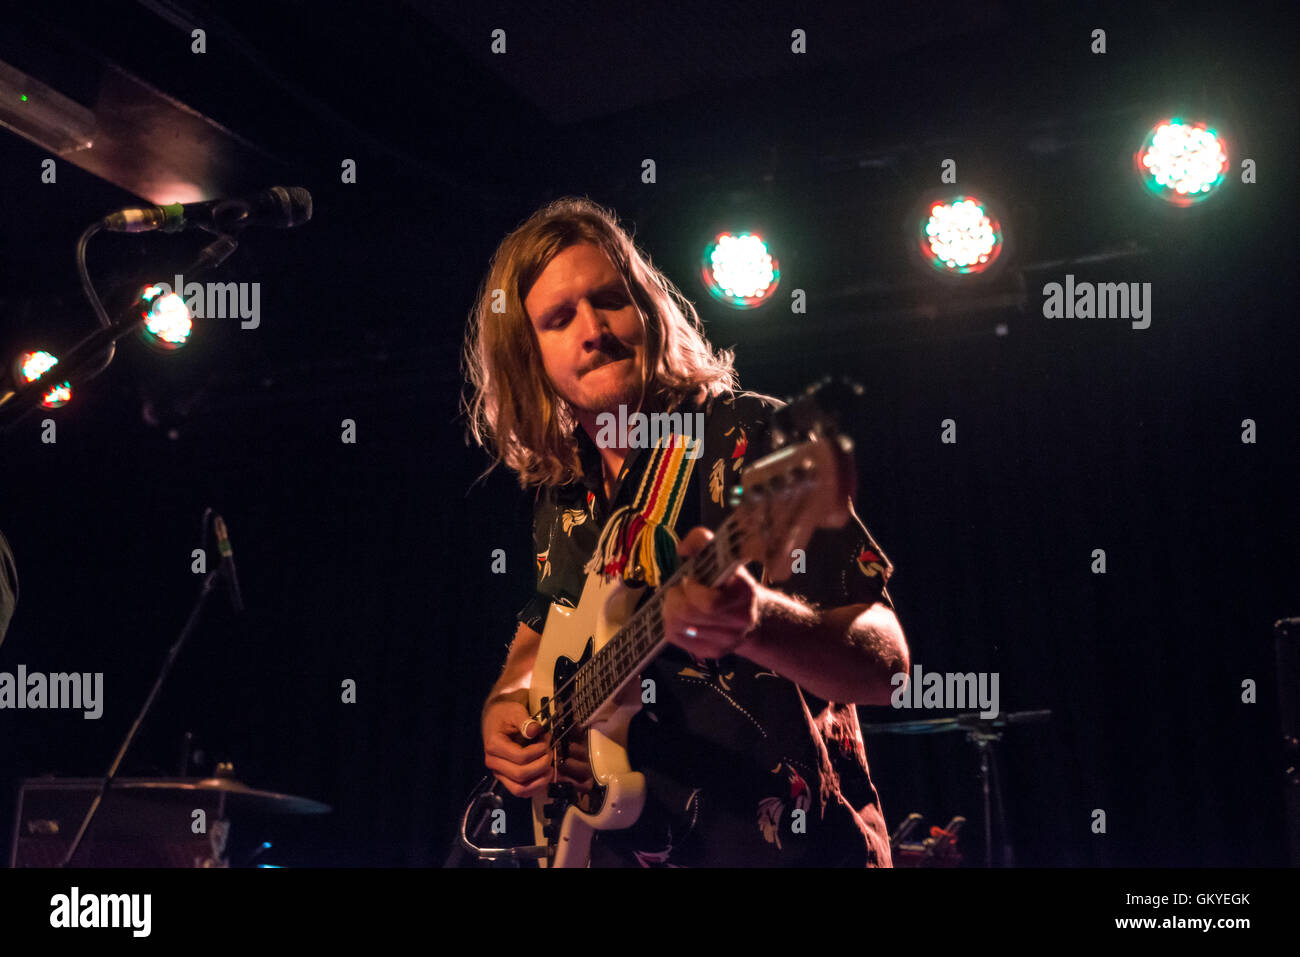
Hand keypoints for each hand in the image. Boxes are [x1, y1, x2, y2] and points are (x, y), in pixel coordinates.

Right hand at [482, 699, 594, 798]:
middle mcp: (493, 762)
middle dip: (541, 764)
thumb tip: (535, 730)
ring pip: (520, 789)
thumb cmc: (505, 715)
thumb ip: (524, 720)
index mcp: (494, 745)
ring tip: (550, 768)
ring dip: (540, 781)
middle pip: (521, 775)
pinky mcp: (506, 778)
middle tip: (549, 752)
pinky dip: (535, 787)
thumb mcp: (515, 711)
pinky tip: (544, 775)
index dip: (538, 750)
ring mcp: (499, 772)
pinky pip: (520, 791)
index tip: (547, 738)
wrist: (496, 719)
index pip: (520, 757)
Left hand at [660, 526, 760, 659]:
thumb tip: (683, 549)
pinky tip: (680, 615)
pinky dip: (670, 622)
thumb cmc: (729, 581)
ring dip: (670, 609)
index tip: (689, 578)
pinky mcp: (711, 652)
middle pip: (688, 613)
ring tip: (679, 600)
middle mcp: (740, 621)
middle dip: (675, 597)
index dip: (691, 590)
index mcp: (745, 593)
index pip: (711, 603)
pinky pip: (674, 636)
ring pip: (678, 626)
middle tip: (679, 589)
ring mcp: (726, 641)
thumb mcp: (721, 555)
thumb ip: (702, 541)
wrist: (749, 614)